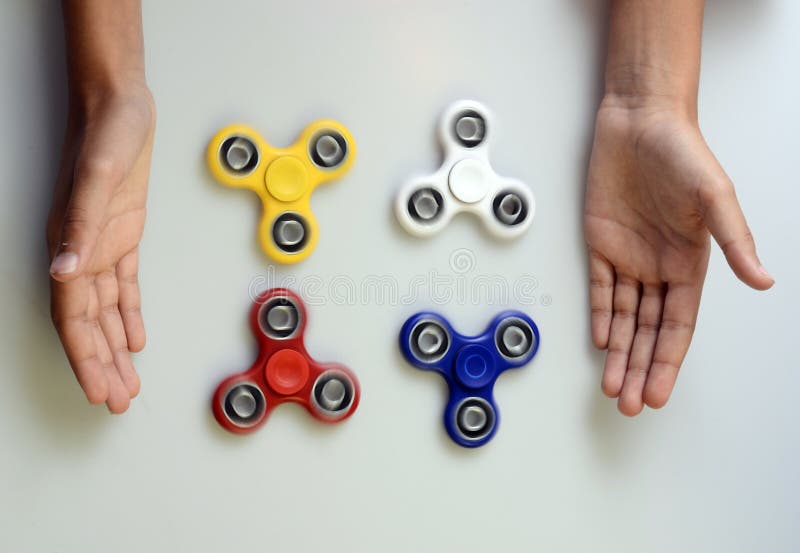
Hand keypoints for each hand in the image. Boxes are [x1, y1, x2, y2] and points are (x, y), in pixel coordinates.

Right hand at [47, 85, 154, 412]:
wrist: (120, 105)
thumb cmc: (107, 134)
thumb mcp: (98, 175)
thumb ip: (81, 224)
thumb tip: (62, 271)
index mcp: (71, 245)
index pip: (75, 318)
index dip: (86, 357)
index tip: (98, 392)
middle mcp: (82, 253)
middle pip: (90, 324)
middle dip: (103, 366)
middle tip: (116, 403)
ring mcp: (102, 245)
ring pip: (108, 312)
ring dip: (117, 349)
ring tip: (127, 383)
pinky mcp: (122, 235)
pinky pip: (125, 287)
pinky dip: (130, 315)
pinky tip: (137, 338)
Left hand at [584, 100, 772, 415]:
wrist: (638, 122)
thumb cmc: (681, 152)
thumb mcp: (714, 197)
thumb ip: (735, 240)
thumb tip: (763, 280)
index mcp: (690, 264)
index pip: (678, 326)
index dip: (667, 361)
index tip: (658, 393)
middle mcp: (660, 267)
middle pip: (648, 331)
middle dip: (639, 368)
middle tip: (629, 402)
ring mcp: (630, 258)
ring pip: (624, 317)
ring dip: (618, 351)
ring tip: (611, 385)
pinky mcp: (602, 244)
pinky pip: (601, 289)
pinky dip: (600, 316)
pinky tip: (600, 341)